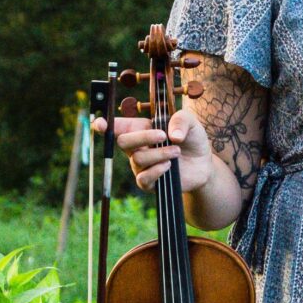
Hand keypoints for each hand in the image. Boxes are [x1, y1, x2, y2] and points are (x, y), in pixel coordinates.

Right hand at [92, 107, 215, 194]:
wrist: (203, 163)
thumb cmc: (191, 140)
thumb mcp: (191, 123)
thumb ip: (181, 120)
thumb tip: (172, 134)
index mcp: (140, 129)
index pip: (116, 127)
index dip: (103, 125)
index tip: (99, 124)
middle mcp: (136, 147)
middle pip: (123, 141)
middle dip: (143, 137)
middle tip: (164, 136)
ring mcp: (140, 166)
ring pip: (138, 158)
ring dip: (160, 153)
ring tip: (177, 151)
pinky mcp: (148, 182)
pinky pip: (143, 178)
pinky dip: (157, 170)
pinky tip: (169, 165)